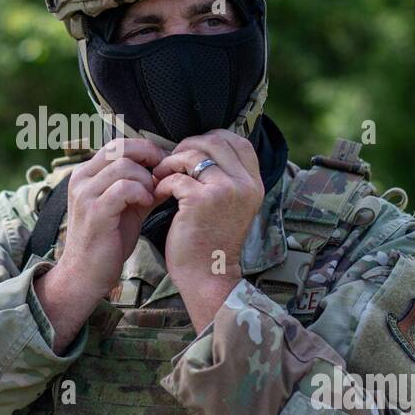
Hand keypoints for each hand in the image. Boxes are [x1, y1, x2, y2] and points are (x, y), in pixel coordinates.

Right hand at [34, 137, 166, 351]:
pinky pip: (123, 188)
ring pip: (124, 166)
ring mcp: (85, 194)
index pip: (116, 144)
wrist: (86, 274)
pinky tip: (145, 204)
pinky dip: (140, 192)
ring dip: (145, 179)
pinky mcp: (95, 211)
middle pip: (119, 148)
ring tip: (150, 197)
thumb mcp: (126, 208)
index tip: (161, 163)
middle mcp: (81, 179)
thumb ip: (142, 188)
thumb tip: (168, 173)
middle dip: (148, 156)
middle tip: (162, 173)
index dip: (143, 148)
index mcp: (86, 174)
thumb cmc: (107, 242)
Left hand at [152, 129, 263, 331]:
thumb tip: (201, 148)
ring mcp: (225, 191)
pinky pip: (176, 176)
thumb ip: (225, 177)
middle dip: (186, 147)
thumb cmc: (212, 240)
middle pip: (214, 141)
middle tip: (171, 164)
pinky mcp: (202, 200)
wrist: (208, 275)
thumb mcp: (231, 205)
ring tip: (161, 177)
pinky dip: (163, 183)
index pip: (238, 141)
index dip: (212, 138)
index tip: (192, 151)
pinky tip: (160, 195)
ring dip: (171, 162)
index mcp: (254, 184)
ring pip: (193, 154)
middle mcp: (245, 184)